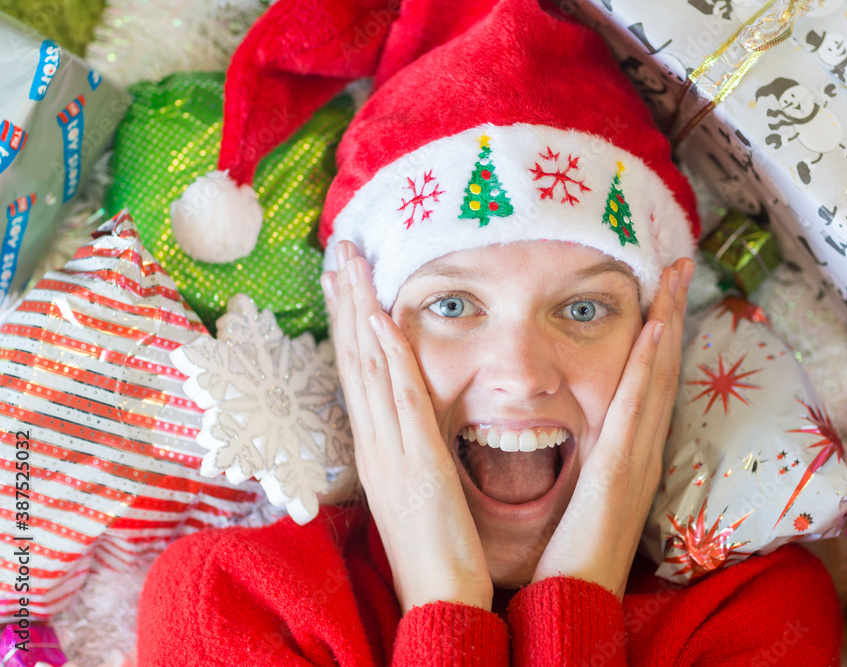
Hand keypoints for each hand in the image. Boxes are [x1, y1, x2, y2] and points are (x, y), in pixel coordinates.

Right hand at [324, 241, 492, 611]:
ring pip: (368, 367)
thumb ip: (409, 448)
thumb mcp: (414, 487)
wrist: (439, 594)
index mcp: (374, 448)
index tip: (343, 279)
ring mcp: (389, 450)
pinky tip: (380, 319)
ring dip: (358, 310)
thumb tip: (409, 418)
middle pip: (352, 359)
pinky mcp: (416, 460)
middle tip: (339, 249)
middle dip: (345, 300)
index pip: (354, 373)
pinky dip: (387, 356)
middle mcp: (372, 442)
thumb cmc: (432, 545)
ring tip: (351, 262)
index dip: (346, 322)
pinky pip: (399, 398)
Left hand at [531, 258, 693, 597]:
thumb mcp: (579, 492)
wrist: (574, 598)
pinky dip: (650, 366)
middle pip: (660, 369)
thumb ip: (582, 460)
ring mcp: (636, 457)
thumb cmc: (569, 550)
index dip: (658, 335)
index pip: (645, 381)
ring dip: (668, 325)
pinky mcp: (621, 469)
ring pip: (656, 377)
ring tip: (674, 278)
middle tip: (680, 266)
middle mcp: (641, 448)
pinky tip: (656, 329)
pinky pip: (637, 407)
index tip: (660, 292)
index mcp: (627, 453)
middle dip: (672, 315)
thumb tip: (563, 430)